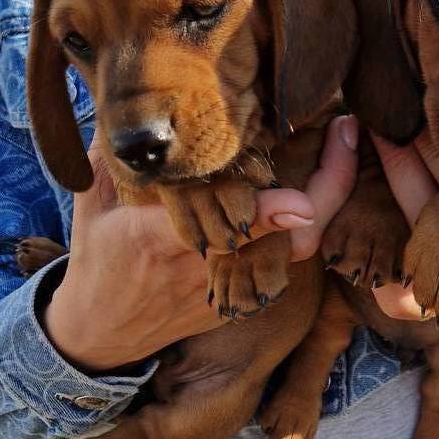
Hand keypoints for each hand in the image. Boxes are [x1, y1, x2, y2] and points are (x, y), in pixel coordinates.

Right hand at [43, 116, 358, 371]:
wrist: (103, 332)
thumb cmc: (98, 257)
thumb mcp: (93, 204)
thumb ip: (115, 157)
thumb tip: (134, 105)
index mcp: (158, 241)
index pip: (218, 229)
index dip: (264, 216)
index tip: (300, 202)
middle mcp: (206, 266)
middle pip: (285, 240)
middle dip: (328, 188)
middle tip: (345, 132)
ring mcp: (231, 285)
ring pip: (296, 250)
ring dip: (328, 196)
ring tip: (342, 140)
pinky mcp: (242, 297)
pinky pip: (287, 257)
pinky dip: (311, 217)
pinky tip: (325, 175)